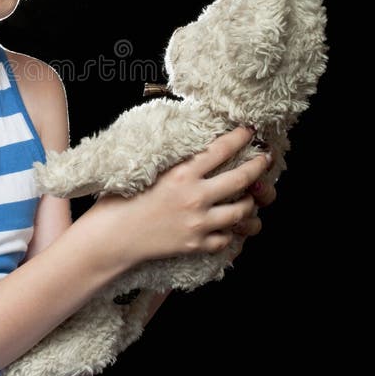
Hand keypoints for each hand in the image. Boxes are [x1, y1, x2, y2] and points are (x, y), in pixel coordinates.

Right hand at [92, 125, 272, 266]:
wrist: (111, 238)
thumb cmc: (121, 201)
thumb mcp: (149, 171)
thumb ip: (177, 162)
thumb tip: (197, 150)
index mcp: (181, 174)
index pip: (221, 149)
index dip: (240, 137)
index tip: (250, 131)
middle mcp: (195, 197)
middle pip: (241, 179)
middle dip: (258, 166)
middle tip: (265, 159)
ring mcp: (198, 223)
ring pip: (242, 212)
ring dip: (250, 203)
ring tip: (250, 198)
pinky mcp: (196, 244)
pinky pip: (226, 239)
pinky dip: (231, 232)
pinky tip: (228, 226)